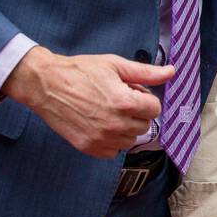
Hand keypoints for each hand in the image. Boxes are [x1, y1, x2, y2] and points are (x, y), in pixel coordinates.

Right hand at [0, 46, 171, 157]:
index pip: (155, 109)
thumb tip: (171, 72)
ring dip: (125, 127)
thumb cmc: (80, 72)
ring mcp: (101, 139)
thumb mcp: (115, 65)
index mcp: (125, 103)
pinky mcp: (88, 147)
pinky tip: (100, 123)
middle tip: (118, 99)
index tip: (132, 91)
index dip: (145, 98)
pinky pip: (114, 150)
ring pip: (130, 139)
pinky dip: (112, 140)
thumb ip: (146, 72)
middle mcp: (115, 125)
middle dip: (137, 112)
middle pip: (145, 125)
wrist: (46, 84)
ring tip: (108, 110)